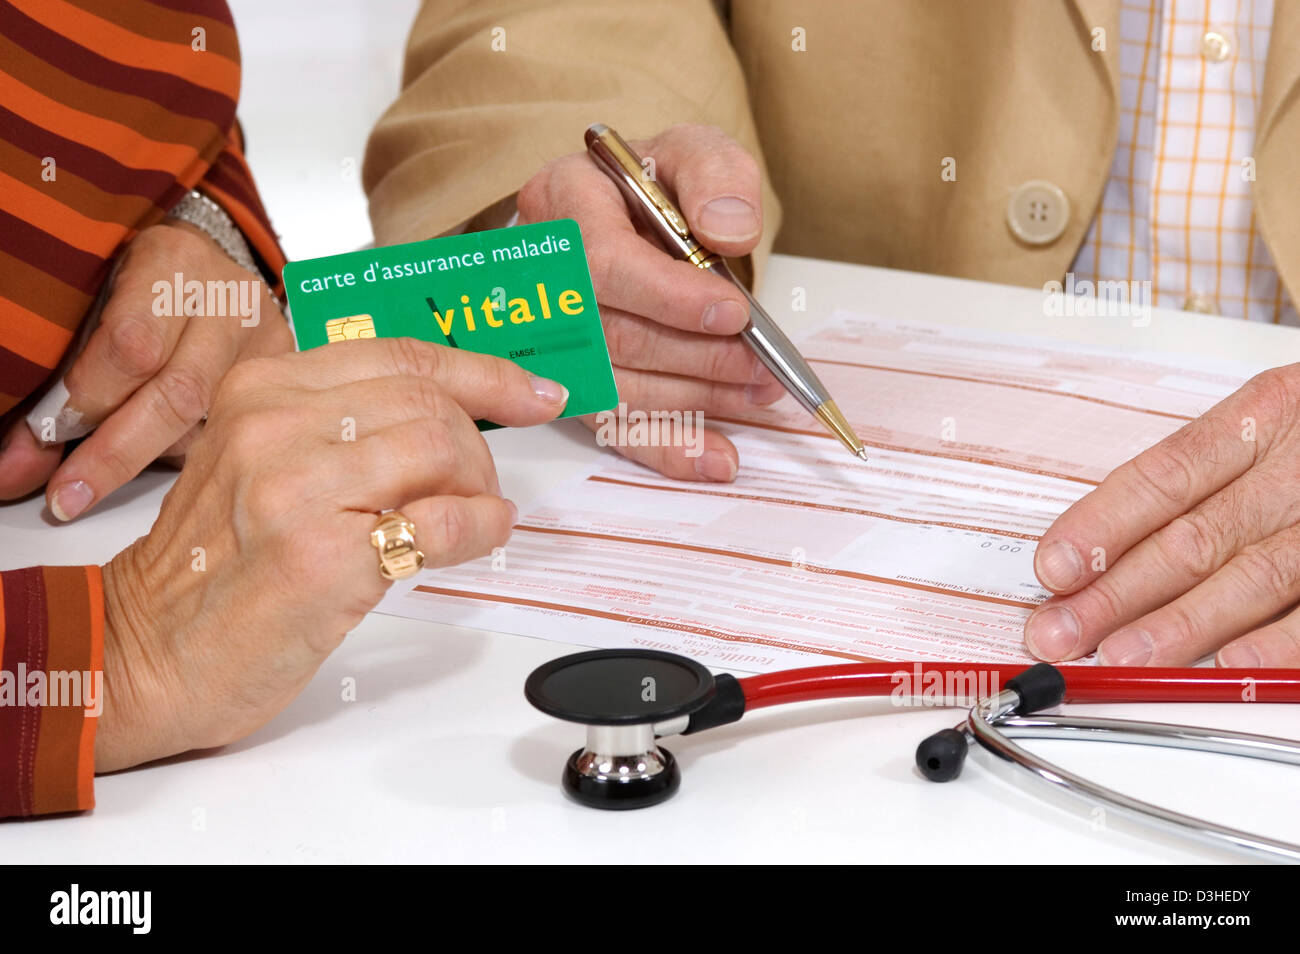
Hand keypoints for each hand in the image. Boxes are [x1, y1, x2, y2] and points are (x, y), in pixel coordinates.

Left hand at [0, 221, 292, 519]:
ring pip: (206, 422)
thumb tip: (15, 468)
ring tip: (102, 467)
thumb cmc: (140, 280)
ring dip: (146, 455)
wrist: (211, 263)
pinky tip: (153, 446)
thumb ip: (58, 376)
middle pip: (177, 394)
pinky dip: (181, 449)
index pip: (133, 344)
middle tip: (68, 493)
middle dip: (115, 452)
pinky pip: (227, 430)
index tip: (47, 438)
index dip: (88, 398)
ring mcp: (266, 343)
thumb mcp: (89, 300)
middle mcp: (231, 301)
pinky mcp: (281, 376)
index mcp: (174, 261)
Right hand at [95, 337, 568, 769]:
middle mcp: (273, 424)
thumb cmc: (214, 567)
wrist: (149, 652)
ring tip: (472, 516)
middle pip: (429, 400)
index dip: (482, 370)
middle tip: (481, 486)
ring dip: (480, 487)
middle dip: (478, 446)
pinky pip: (441, 519)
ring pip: (442, 448)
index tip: (532, 390)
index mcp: (260, 388)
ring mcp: (297, 488)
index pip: (399, 354)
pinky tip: (482, 534)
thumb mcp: (259, 460)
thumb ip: (338, 422)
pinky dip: (482, 525)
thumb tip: (447, 409)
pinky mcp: (324, 556)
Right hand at [515, 124, 784, 481]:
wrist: (616, 214)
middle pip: (609, 332)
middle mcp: (539, 268)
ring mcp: (544, 330)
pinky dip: (664, 448)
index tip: (733, 314)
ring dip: (690, 401)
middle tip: (759, 368)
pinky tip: (711, 458)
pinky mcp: (565, 378)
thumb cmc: (650, 186)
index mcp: (563, 199)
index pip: (604, 260)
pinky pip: (610, 425)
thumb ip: (715, 176)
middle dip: (695, 357)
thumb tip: (730, 230)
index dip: (671, 296)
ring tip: (753, 398)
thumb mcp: (689, 152)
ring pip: (611, 385)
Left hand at [1024, 365, 1299, 666]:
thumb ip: (1202, 478)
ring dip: (1182, 626)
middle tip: (1060, 631)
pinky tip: (1229, 666)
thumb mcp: (1272, 421)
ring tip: (1123, 657)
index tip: (1053, 565)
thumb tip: (1096, 550)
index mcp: (1268, 414)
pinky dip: (1276, 642)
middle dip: (1118, 591)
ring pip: (1255, 577)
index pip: (1167, 474)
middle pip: (1197, 535)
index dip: (1105, 524)